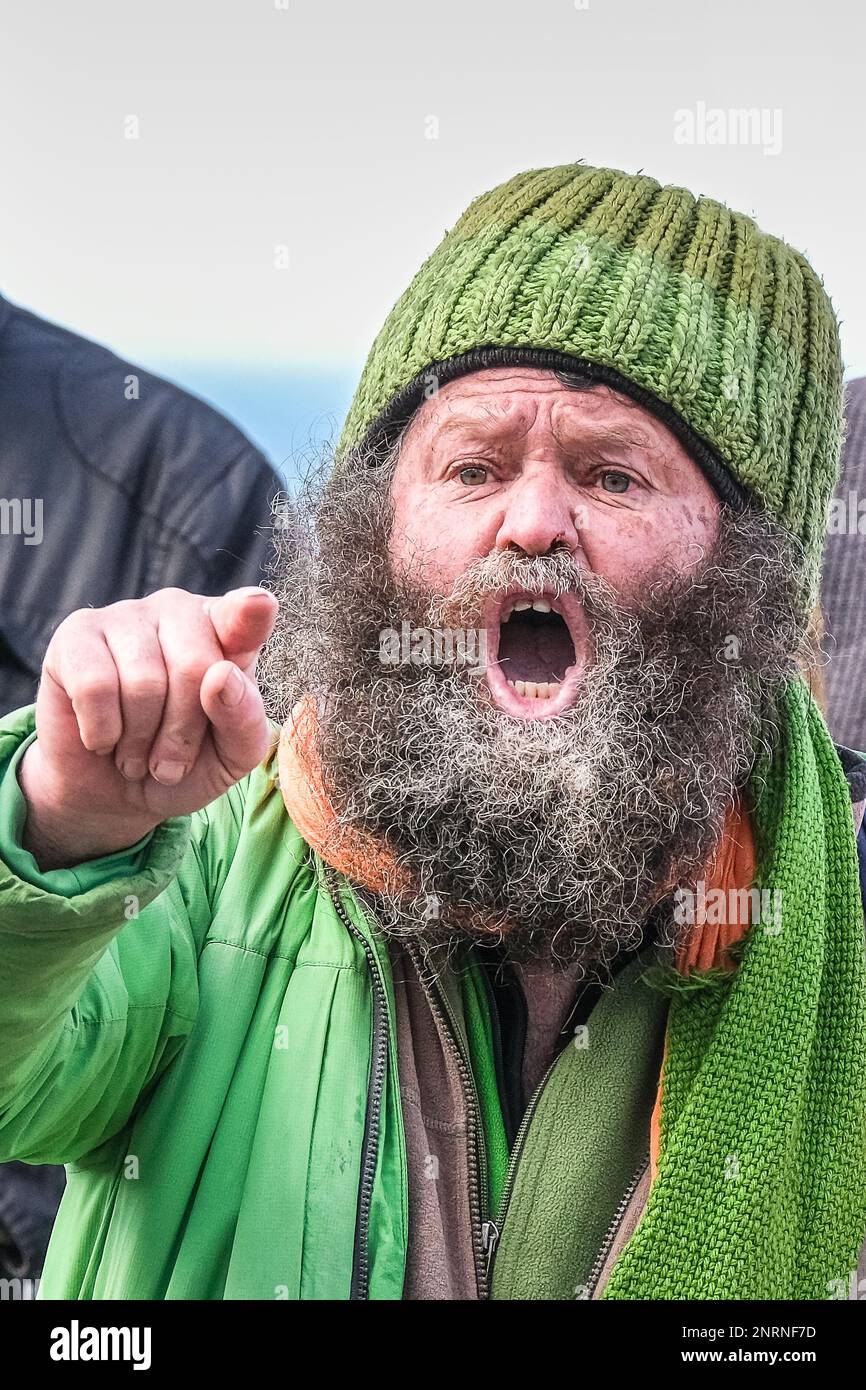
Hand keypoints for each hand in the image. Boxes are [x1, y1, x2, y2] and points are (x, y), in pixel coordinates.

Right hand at [18, 586, 278, 867]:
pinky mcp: (76, 634)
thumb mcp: (230, 756)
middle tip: (170, 760)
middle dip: (183, 733)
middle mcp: (180, 610)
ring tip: (136, 752)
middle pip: (194, 668)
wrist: (111, 790)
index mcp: (228, 631)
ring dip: (140, 741)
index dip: (249, 613)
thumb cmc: (183, 762)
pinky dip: (102, 732)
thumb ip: (244, 720)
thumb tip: (221, 677)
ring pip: (144, 682)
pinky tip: (102, 737)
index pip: (246, 615)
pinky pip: (94, 687)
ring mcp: (126, 615)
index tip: (257, 603)